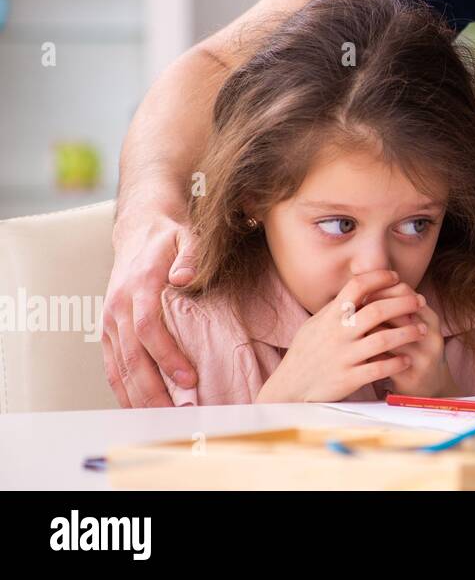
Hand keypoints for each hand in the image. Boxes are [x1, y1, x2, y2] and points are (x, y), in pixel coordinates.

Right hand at [104, 205, 199, 406]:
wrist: (140, 231)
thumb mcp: (187, 238)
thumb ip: (189, 257)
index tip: (190, 378)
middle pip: (131, 357)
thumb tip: (184, 278)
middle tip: (177, 413)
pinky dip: (123, 389)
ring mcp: (110, 321)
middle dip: (153, 389)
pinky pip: (112, 365)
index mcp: (138, 287)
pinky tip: (139, 406)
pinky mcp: (108, 330)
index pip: (148, 329)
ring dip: (138, 396)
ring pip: (119, 366)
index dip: (167, 356)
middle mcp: (118, 307)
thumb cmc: (169, 238)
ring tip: (161, 419)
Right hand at [256, 270, 426, 402]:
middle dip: (404, 303)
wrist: (289, 388)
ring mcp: (343, 357)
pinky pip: (379, 369)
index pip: (357, 286)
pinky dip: (397, 363)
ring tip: (423, 329)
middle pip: (377, 310)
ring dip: (408, 333)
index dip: (379, 277)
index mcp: (330, 316)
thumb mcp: (315, 324)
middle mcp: (337, 334)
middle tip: (420, 301)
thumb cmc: (306, 353)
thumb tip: (359, 286)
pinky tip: (408, 359)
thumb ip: (337, 307)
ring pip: (384, 339)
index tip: (396, 277)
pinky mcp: (348, 379)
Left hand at [361, 281, 458, 396]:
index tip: (363, 296)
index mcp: (430, 318)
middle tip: (353, 313)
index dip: (379, 290)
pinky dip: (368, 356)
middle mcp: (430, 335)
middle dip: (370, 311)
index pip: (403, 292)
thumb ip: (397, 309)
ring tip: (353, 332)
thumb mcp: (414, 327)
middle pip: (396, 311)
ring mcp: (423, 357)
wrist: (431, 389)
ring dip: (366, 332)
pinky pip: (384, 361)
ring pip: (387, 336)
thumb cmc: (415, 352)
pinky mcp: (411, 377)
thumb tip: (366, 288)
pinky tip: (358, 354)